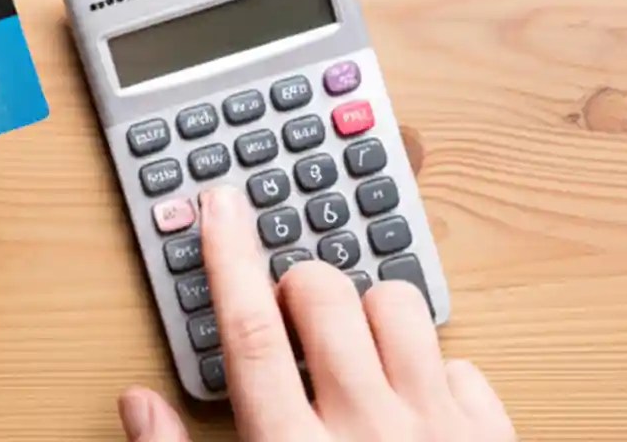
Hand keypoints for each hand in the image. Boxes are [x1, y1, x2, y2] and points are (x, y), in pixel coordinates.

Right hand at [118, 187, 515, 441]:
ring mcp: (437, 431)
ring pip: (396, 308)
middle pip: (321, 297)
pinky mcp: (491, 439)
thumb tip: (135, 400)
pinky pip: (459, 360)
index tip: (219, 207)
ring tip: (349, 348)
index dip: (225, 257)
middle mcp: (367, 429)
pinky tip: (410, 396)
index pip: (248, 328)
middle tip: (288, 311)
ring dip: (365, 313)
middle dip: (296, 284)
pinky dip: (431, 364)